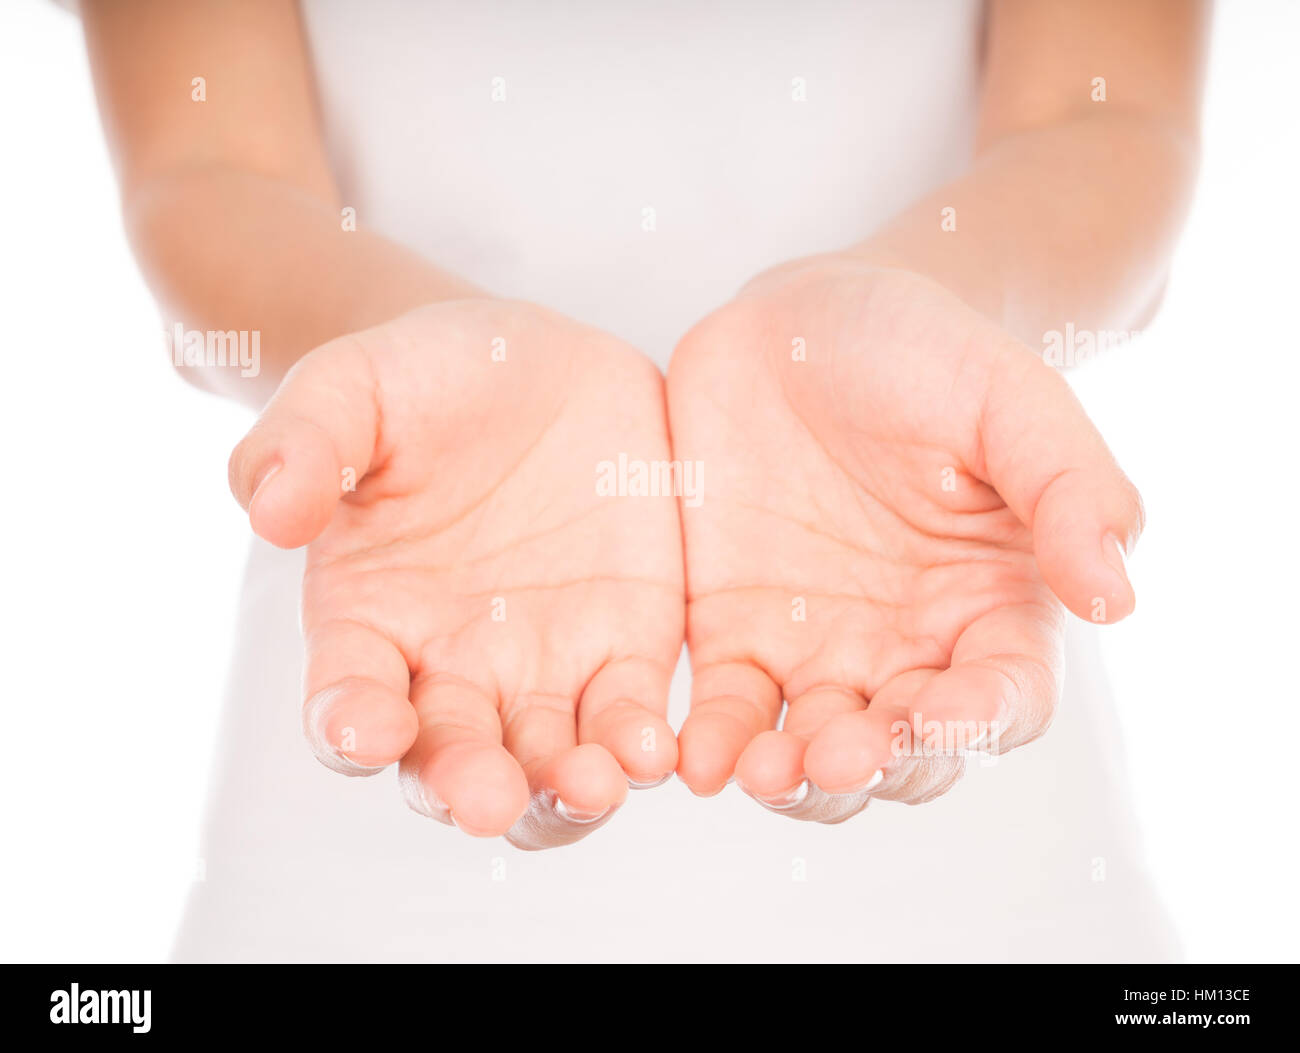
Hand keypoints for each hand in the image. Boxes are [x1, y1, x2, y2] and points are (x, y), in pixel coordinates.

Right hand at [229, 300, 683, 848]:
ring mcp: (544, 666)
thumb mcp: (352, 386)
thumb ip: (303, 441)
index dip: (351, 727)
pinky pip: (630, 715)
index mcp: (370, 619)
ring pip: (546, 766)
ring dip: (566, 793)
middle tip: (489, 800)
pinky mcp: (625, 647)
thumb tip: (268, 510)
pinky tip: (655, 750)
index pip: (345, 700)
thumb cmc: (421, 380)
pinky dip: (638, 744)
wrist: (533, 365)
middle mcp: (452, 666)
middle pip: (450, 762)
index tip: (372, 729)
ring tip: (595, 786)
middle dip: (467, 789)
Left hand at [666, 259, 1141, 821]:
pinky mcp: (734, 635)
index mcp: (990, 605)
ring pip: (810, 753)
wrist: (800, 322)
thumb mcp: (1008, 399)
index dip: (975, 724)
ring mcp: (815, 649)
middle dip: (871, 769)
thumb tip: (1116, 598)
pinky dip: (712, 745)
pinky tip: (694, 757)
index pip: (1003, 698)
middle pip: (904, 754)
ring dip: (789, 779)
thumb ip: (1070, 488)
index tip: (935, 718)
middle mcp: (907, 648)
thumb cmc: (924, 353)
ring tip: (756, 772)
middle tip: (832, 758)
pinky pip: (725, 711)